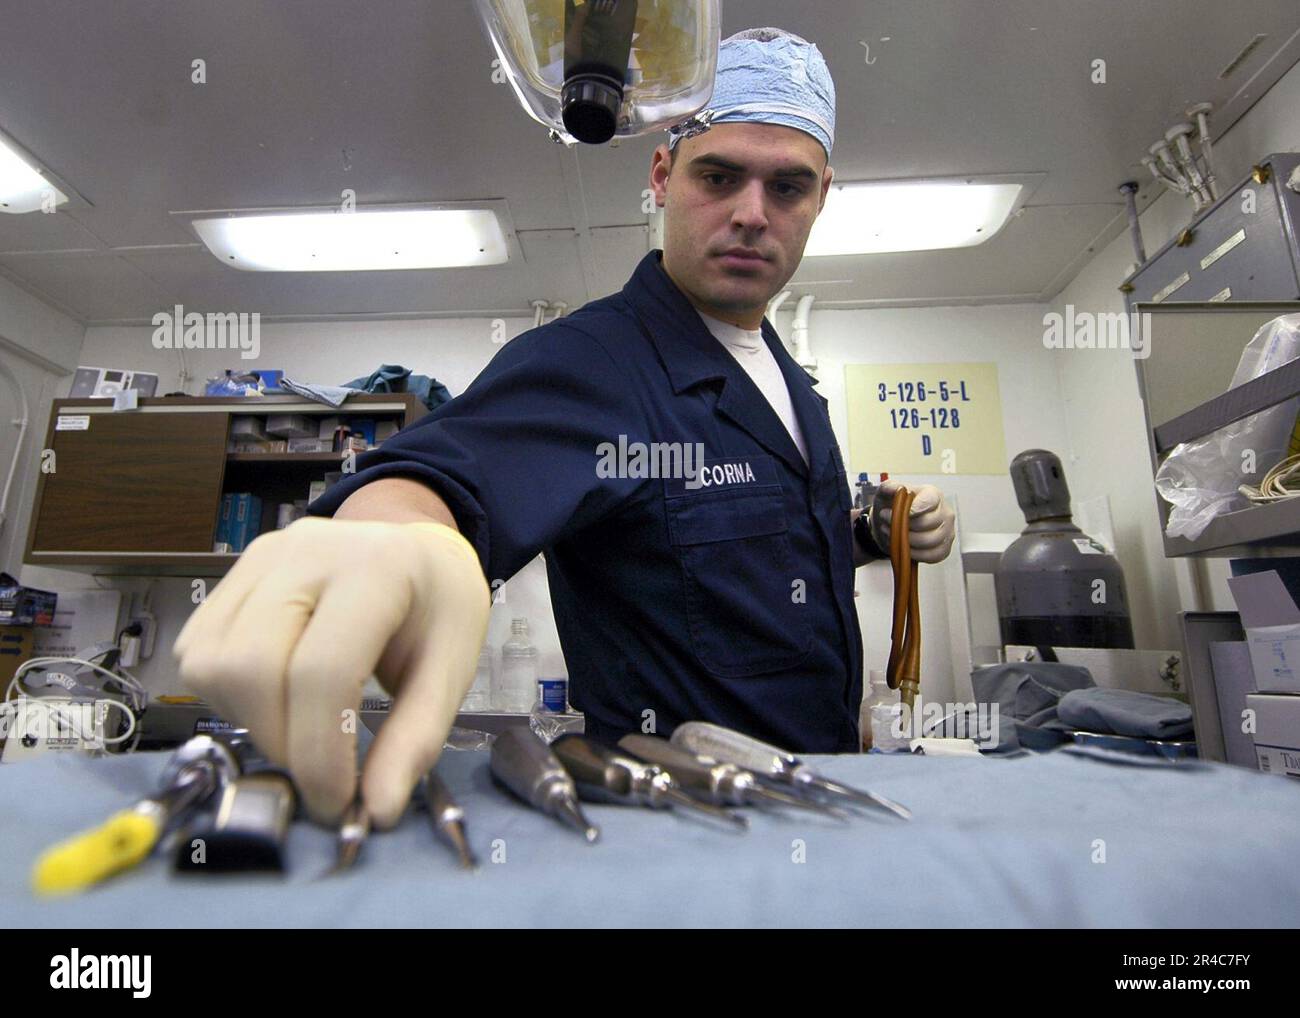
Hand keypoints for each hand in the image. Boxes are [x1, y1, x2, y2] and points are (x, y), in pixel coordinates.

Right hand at [174, 517, 488, 827]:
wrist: (416, 552)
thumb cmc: (437, 609)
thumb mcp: (451, 669)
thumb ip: (416, 739)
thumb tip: (376, 811)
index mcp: (376, 569)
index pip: (322, 671)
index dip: (319, 752)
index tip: (337, 801)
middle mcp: (307, 552)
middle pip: (250, 666)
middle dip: (279, 741)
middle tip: (319, 767)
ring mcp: (260, 557)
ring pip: (210, 662)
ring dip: (248, 721)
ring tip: (301, 729)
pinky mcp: (232, 575)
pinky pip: (197, 651)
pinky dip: (228, 696)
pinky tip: (277, 698)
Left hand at [870, 480, 955, 563]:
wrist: (891, 524)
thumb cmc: (892, 506)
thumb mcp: (886, 492)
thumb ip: (889, 487)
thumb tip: (899, 489)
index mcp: (934, 495)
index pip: (929, 502)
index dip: (912, 509)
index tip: (897, 511)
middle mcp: (945, 512)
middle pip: (927, 523)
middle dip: (903, 525)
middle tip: (887, 522)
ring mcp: (947, 532)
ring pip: (929, 541)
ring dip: (906, 540)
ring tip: (893, 534)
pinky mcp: (944, 549)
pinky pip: (932, 556)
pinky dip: (915, 554)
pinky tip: (905, 547)